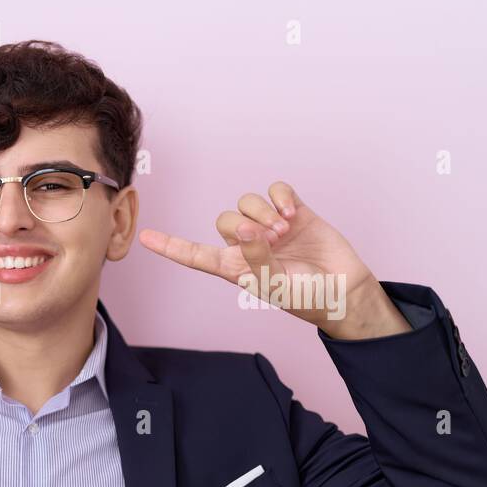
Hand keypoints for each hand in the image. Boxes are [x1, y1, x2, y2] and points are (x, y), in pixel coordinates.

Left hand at [138, 181, 407, 338]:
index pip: (194, 255)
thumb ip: (256, 258)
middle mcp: (246, 245)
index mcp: (233, 267)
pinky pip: (275, 190)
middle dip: (245, 225)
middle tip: (271, 240)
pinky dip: (281, 198)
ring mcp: (269, 226)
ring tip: (284, 231)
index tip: (143, 238)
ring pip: (247, 202)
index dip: (170, 247)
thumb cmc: (304, 295)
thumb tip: (245, 229)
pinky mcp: (293, 211)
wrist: (342, 288)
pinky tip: (293, 214)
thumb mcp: (274, 285)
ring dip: (263, 212)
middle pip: (225, 219)